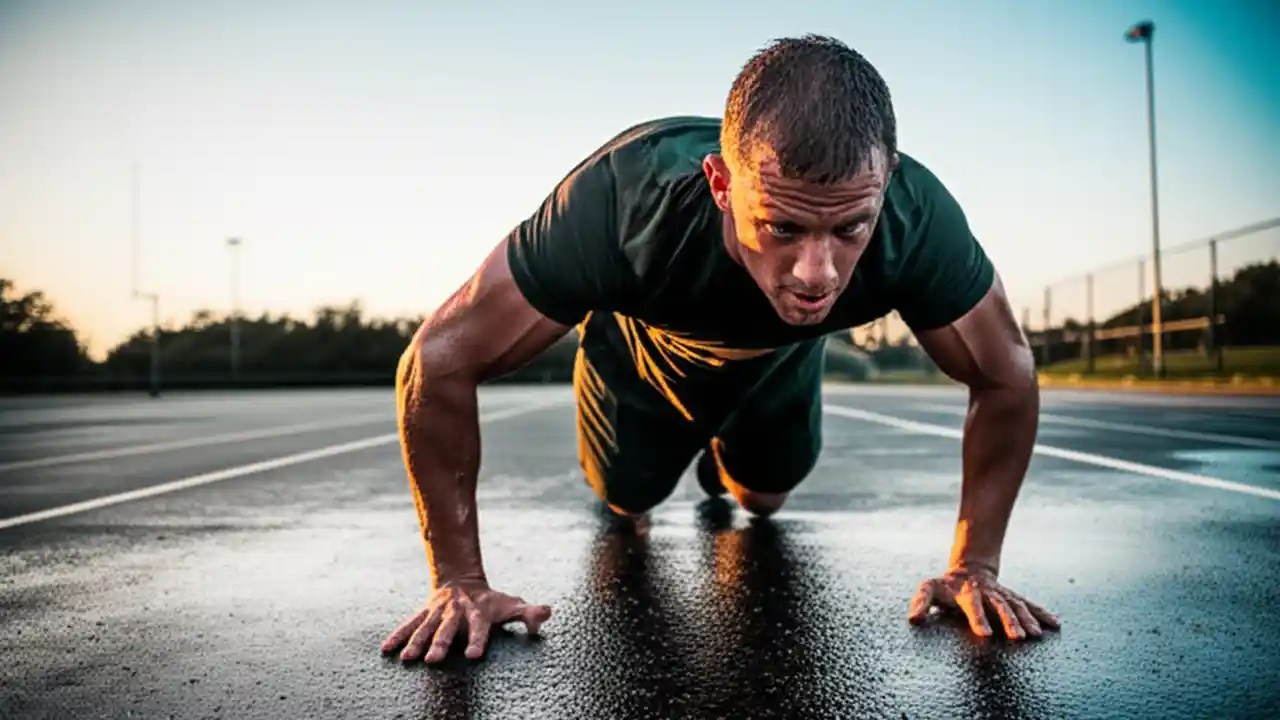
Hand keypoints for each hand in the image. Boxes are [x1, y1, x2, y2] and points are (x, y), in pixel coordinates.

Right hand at [381, 579, 551, 662]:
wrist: (463, 579)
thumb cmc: (492, 601)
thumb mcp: (513, 604)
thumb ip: (530, 613)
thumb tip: (546, 614)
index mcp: (479, 611)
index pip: (480, 626)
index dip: (478, 640)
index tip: (474, 655)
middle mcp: (457, 611)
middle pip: (449, 628)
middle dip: (441, 643)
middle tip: (433, 660)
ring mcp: (438, 611)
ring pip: (426, 626)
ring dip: (416, 642)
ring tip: (408, 659)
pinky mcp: (424, 613)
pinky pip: (409, 623)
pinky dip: (398, 635)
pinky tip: (387, 649)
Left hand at [907, 566, 1059, 640]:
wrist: (969, 569)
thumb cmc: (946, 586)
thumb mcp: (929, 588)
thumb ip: (921, 602)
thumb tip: (913, 619)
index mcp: (967, 593)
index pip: (972, 606)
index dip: (978, 619)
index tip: (985, 635)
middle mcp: (988, 593)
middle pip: (999, 607)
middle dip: (1009, 622)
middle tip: (1018, 638)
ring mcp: (1002, 595)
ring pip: (1017, 606)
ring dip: (1027, 620)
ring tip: (1035, 635)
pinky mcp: (1013, 598)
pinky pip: (1029, 605)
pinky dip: (1042, 613)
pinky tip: (1055, 624)